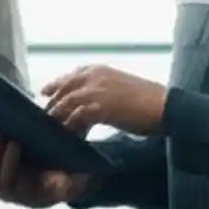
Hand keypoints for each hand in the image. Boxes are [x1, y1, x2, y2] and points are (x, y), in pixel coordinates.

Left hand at [0, 121, 88, 208]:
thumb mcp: (69, 181)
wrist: (46, 177)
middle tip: (2, 135)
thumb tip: (78, 176)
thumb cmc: (57, 177)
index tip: (16, 144)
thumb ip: (72, 180)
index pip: (11, 186)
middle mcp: (4, 190)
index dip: (8, 166)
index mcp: (25, 194)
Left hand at [43, 65, 168, 135]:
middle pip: (63, 89)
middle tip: (44, 118)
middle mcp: (94, 76)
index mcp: (99, 70)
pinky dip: (71, 128)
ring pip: (66, 104)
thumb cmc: (148, 100)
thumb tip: (92, 104)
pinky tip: (69, 138)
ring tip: (52, 132)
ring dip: (58, 118)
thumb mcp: (121, 87)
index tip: (45, 93)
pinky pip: (76, 118)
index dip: (56, 85)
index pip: (70, 76)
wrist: (165, 106)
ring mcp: (96, 91)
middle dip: (52, 103)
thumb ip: (103, 91)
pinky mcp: (100, 107)